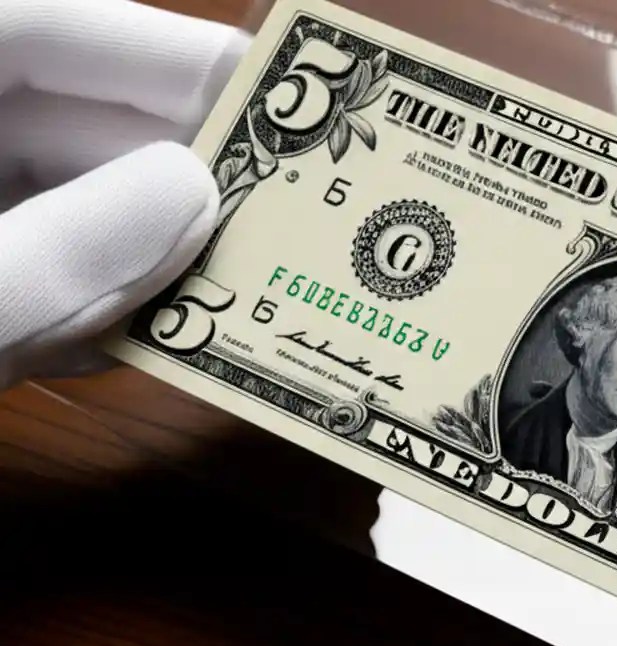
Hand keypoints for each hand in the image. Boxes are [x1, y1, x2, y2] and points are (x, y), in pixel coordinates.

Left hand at [0, 0, 250, 390]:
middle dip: (169, 172)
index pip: (41, 29)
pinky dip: (77, 303)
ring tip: (239, 286)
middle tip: (284, 211)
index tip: (286, 96)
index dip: (168, 55)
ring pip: (47, 202)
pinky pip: (20, 268)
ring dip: (137, 252)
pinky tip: (138, 341)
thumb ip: (52, 257)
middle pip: (59, 121)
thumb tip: (197, 198)